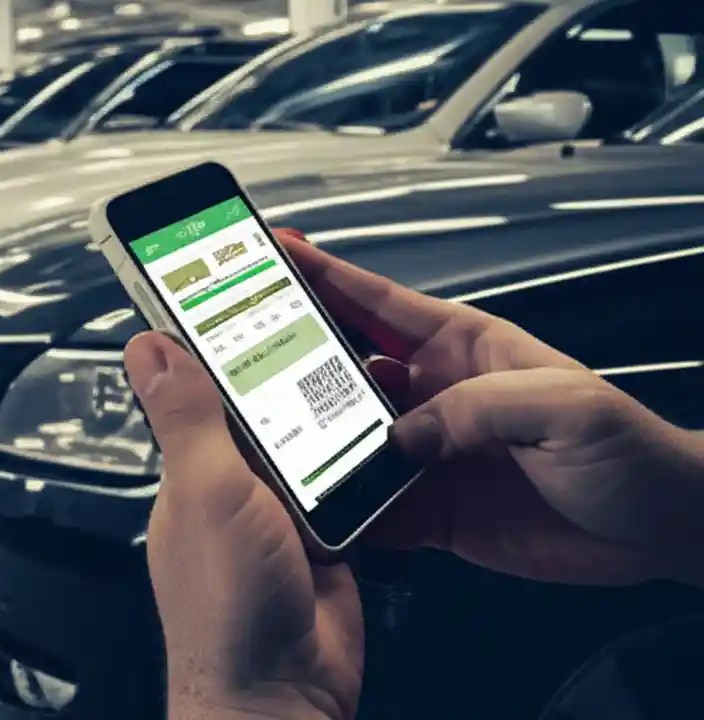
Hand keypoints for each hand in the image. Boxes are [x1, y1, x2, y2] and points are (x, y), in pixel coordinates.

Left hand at [126, 332, 361, 719]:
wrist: (282, 690)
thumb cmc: (226, 609)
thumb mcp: (205, 493)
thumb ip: (186, 418)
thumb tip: (149, 347)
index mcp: (190, 467)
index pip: (195, 384)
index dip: (209, 338)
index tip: (224, 285)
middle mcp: (229, 484)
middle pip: (259, 405)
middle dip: (282, 372)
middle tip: (310, 319)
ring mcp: (275, 510)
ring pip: (304, 439)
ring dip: (324, 418)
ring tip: (346, 372)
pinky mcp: (321, 533)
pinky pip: (341, 480)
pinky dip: (356, 464)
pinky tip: (370, 437)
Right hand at [280, 233, 703, 586]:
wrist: (660, 530)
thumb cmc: (628, 449)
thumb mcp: (563, 404)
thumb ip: (478, 407)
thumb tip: (402, 435)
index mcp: (462, 347)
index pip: (376, 303)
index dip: (323, 276)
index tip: (273, 255)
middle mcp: (433, 394)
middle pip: (343, 372)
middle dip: (294, 365)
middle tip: (243, 364)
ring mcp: (427, 453)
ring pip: (345, 440)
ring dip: (309, 444)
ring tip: (268, 443)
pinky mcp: (428, 509)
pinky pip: (368, 506)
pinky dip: (338, 510)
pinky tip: (313, 509)